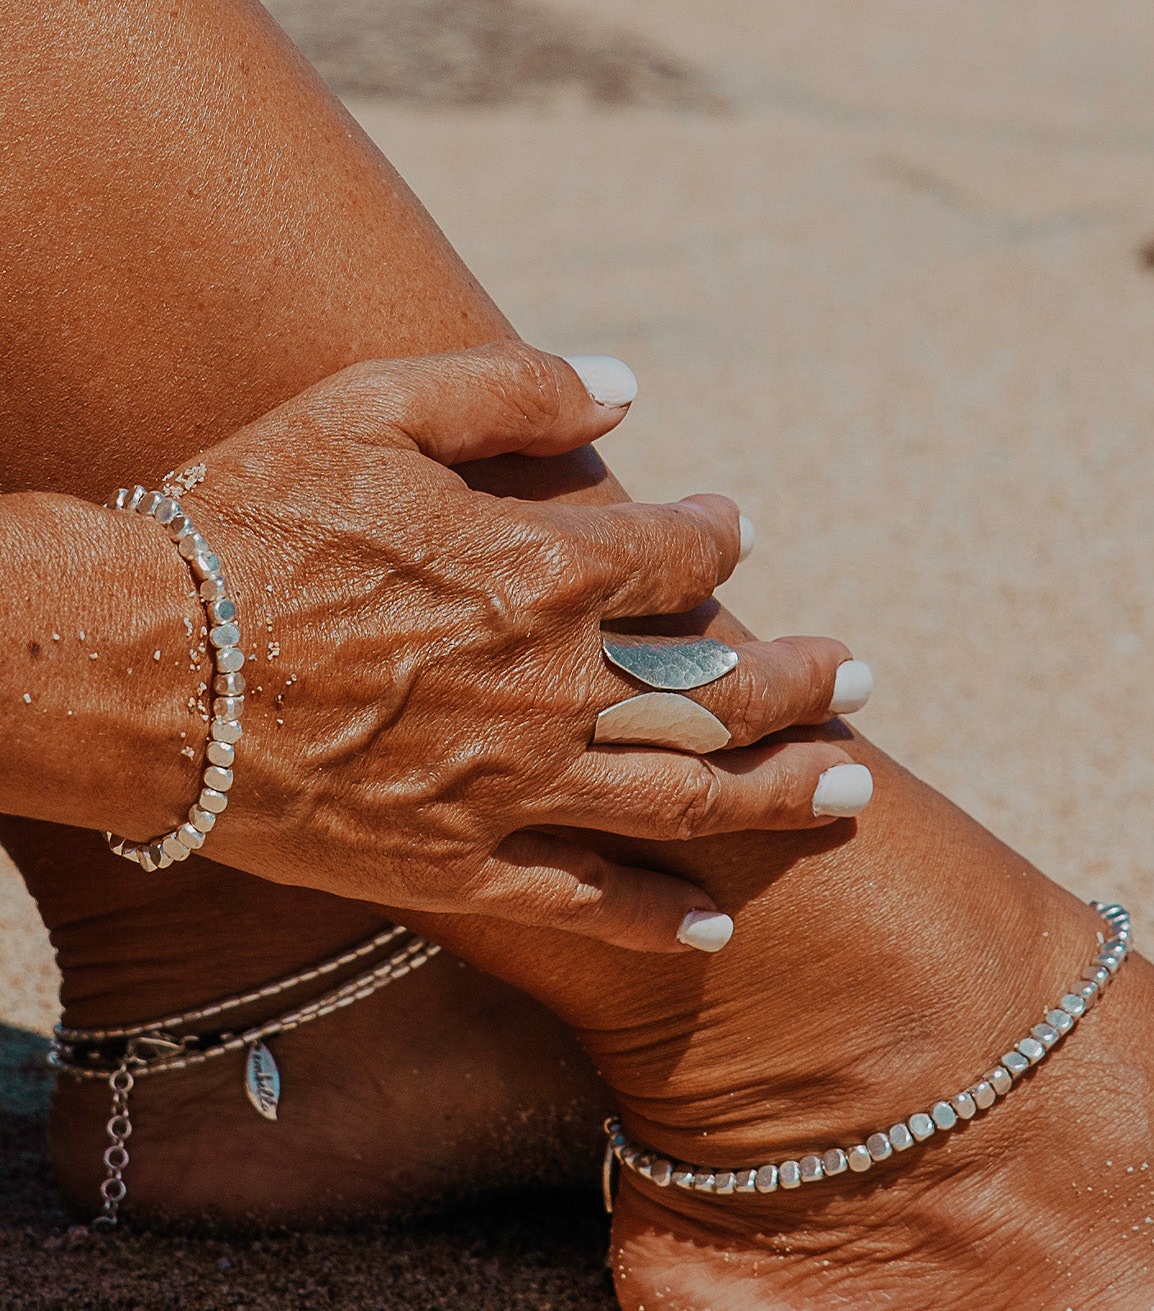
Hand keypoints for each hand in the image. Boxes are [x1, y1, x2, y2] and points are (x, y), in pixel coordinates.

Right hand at [119, 343, 868, 950]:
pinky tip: (713, 927)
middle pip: (722, 693)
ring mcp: (514, 787)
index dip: (721, 542)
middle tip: (863, 680)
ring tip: (855, 792)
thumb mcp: (370, 406)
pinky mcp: (459, 866)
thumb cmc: (243, 521)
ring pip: (686, 799)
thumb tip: (627, 383)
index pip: (679, 559)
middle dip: (806, 683)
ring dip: (781, 795)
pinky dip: (653, 918)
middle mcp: (553, 687)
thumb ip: (511, 388)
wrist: (132, 664)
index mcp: (542, 572)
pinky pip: (582, 903)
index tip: (737, 535)